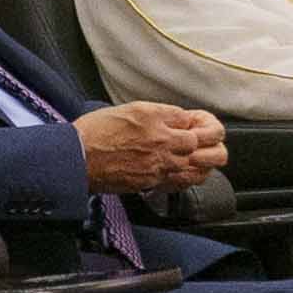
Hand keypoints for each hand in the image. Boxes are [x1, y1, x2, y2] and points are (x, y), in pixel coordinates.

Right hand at [76, 102, 228, 191]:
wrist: (78, 158)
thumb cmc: (96, 132)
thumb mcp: (130, 109)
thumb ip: (159, 114)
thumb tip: (180, 119)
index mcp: (157, 119)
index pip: (196, 121)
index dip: (201, 122)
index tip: (198, 124)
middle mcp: (163, 143)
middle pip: (207, 144)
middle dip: (214, 141)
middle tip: (211, 140)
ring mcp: (160, 165)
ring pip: (201, 167)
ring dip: (207, 161)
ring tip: (204, 157)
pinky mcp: (153, 182)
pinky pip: (183, 182)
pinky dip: (192, 176)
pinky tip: (188, 171)